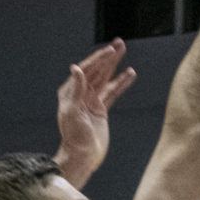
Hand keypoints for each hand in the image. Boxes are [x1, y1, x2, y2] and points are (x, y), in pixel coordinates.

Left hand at [54, 38, 136, 188]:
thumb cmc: (74, 137)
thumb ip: (75, 90)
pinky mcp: (100, 109)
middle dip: (108, 57)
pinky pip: (113, 92)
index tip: (110, 51)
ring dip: (115, 66)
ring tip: (123, 52)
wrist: (82, 156)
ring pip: (105, 78)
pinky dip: (121, 82)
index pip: (86, 70)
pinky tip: (129, 74)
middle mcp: (80, 93)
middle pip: (97, 71)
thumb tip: (76, 68)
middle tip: (119, 44)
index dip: (98, 59)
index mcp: (70, 92)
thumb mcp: (73, 112)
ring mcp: (91, 101)